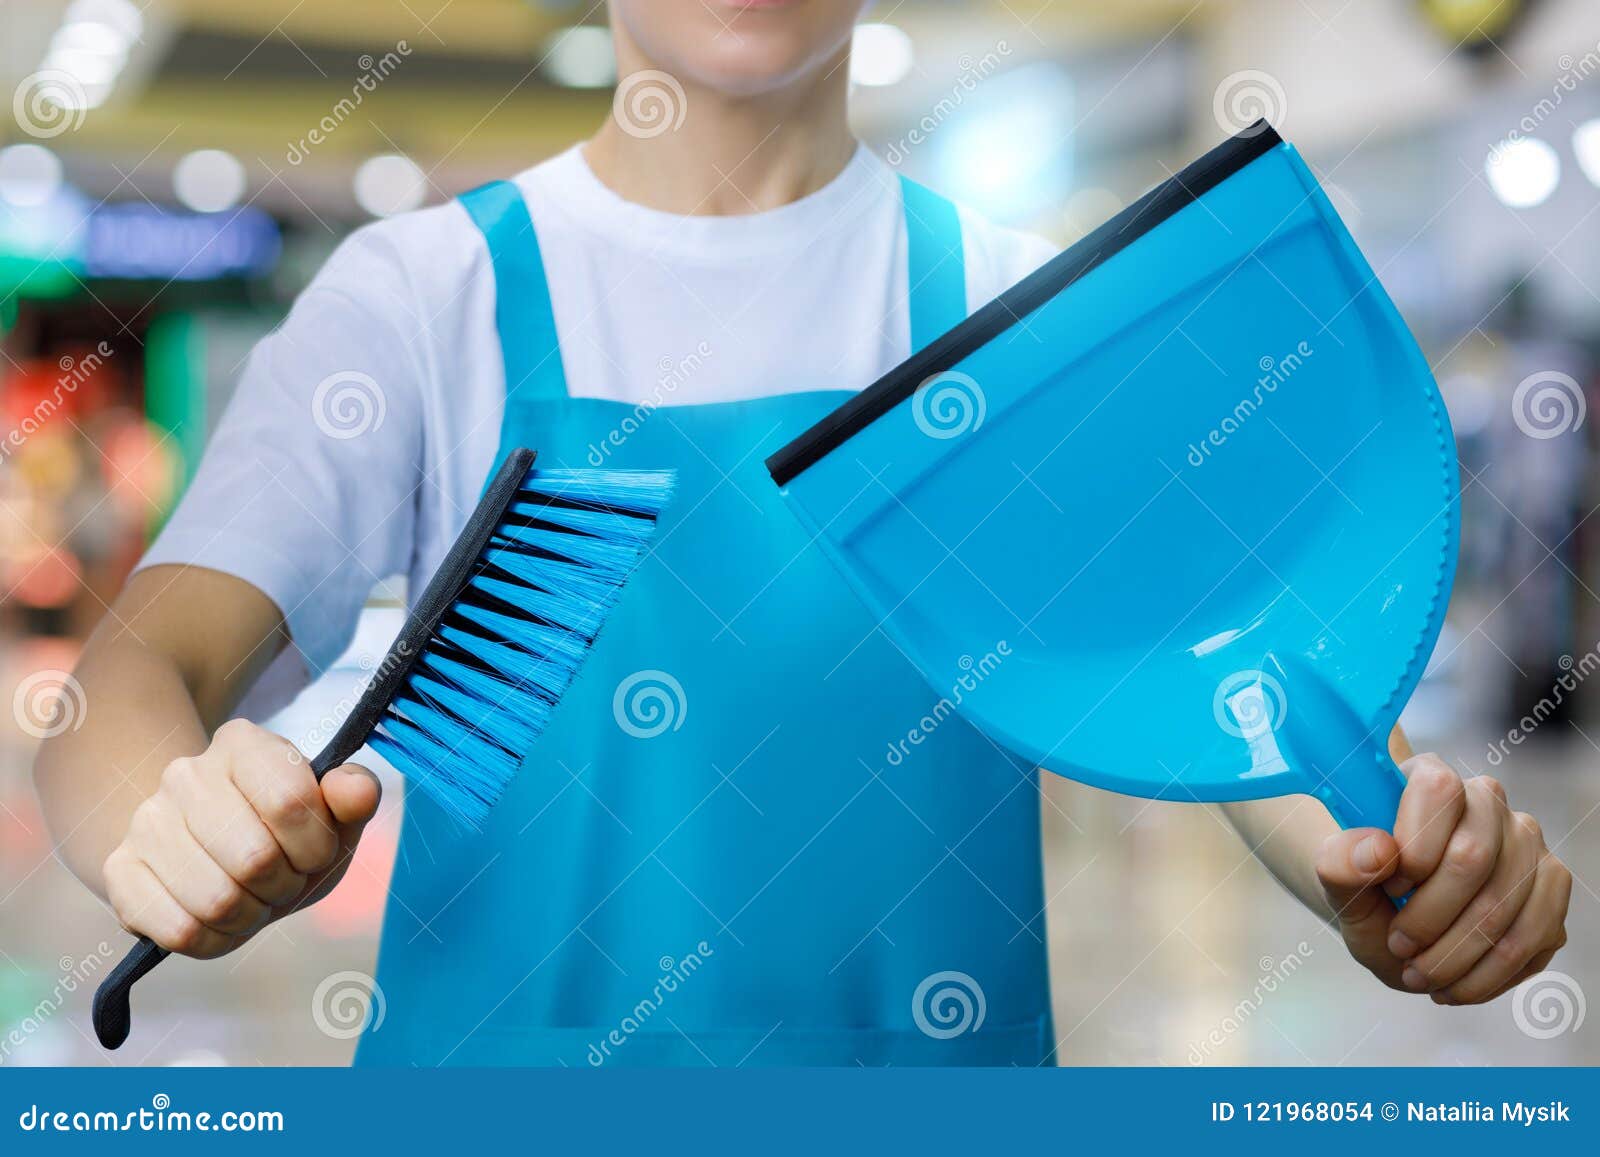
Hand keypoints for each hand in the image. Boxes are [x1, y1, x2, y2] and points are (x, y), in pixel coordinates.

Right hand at [102, 719, 380, 957]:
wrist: (213, 857)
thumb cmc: (285, 836)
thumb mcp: (331, 816)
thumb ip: (354, 798)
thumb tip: (356, 788)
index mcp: (243, 744)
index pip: (290, 802)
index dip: (316, 846)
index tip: (316, 854)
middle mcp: (185, 774)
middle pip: (255, 859)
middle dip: (285, 885)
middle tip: (282, 880)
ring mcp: (145, 821)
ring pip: (216, 901)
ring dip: (251, 915)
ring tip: (252, 898)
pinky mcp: (119, 871)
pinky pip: (179, 930)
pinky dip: (215, 940)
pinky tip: (220, 919)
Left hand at [1315, 753, 1569, 1003]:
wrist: (1394, 921)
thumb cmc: (1366, 889)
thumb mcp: (1337, 880)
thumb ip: (1340, 861)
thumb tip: (1379, 852)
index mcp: (1430, 777)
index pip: (1438, 790)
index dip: (1413, 846)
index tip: (1389, 888)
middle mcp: (1487, 802)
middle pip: (1472, 857)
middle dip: (1429, 917)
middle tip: (1399, 946)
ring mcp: (1527, 844)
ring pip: (1505, 905)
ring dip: (1456, 954)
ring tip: (1419, 974)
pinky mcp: (1551, 890)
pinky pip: (1534, 937)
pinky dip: (1488, 975)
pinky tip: (1453, 985)